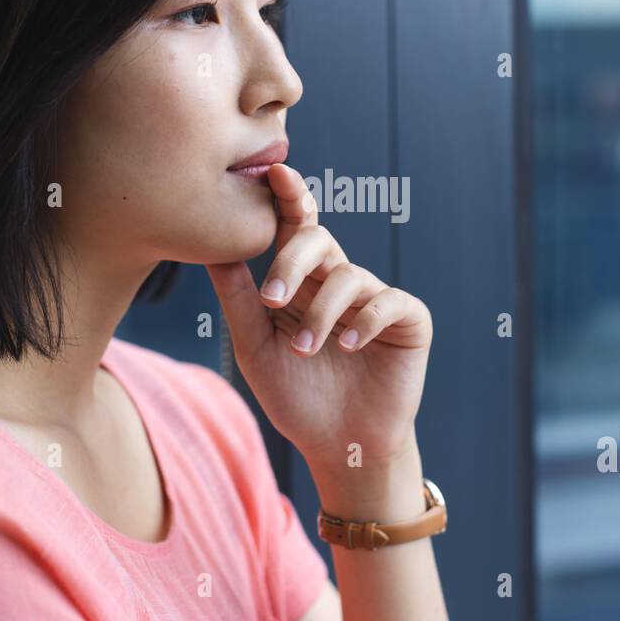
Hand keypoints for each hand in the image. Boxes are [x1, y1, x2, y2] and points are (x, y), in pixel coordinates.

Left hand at [205, 163, 431, 472]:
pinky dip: (364, 320)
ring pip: (348, 275)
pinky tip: (348, 346)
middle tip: (272, 299)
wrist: (339, 446)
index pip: (295, 228)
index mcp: (303, 280)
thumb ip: (238, 298)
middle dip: (292, 261)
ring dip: (321, 313)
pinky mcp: (408, 319)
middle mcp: (339, 280)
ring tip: (304, 349)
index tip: (275, 175)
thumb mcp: (255, 347)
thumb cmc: (296, 397)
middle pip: (318, 239)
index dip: (288, 198)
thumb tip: (211, 248)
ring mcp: (375, 297)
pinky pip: (388, 300)